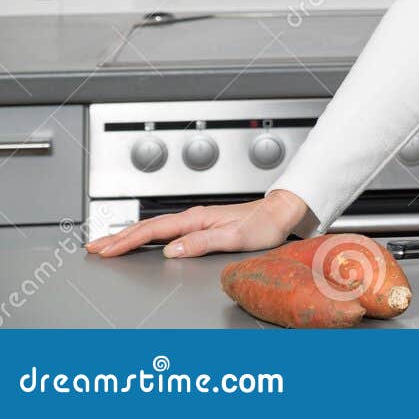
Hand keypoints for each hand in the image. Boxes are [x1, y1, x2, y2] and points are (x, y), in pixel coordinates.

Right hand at [84, 189, 308, 259]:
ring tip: (107, 244)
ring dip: (128, 235)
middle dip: (118, 237)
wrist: (280, 213)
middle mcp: (193, 217)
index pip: (154, 230)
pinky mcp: (201, 225)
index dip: (127, 241)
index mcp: (196, 219)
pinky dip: (146, 235)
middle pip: (147, 227)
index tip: (106, 250)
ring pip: (154, 228)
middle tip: (92, 247)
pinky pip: (165, 230)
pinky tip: (141, 241)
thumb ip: (202, 243)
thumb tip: (171, 251)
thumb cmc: (263, 225)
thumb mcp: (234, 238)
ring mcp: (196, 220)